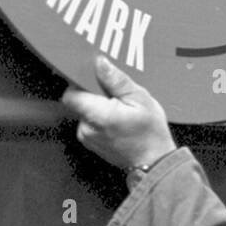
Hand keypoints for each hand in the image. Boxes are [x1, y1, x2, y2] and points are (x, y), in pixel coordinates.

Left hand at [61, 54, 175, 170]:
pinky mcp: (90, 142)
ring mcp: (87, 138)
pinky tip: (117, 119)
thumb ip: (117, 80)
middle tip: (116, 94)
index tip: (95, 77)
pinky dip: (100, 117)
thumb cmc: (150, 133)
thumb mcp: (141, 99)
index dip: (80, 83)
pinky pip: (88, 122)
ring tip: (120, 109)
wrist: (154, 162)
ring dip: (98, 105)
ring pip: (84, 110)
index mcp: (99, 117)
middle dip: (95, 93)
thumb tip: (100, 63)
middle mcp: (87, 129)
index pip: (71, 94)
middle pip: (79, 101)